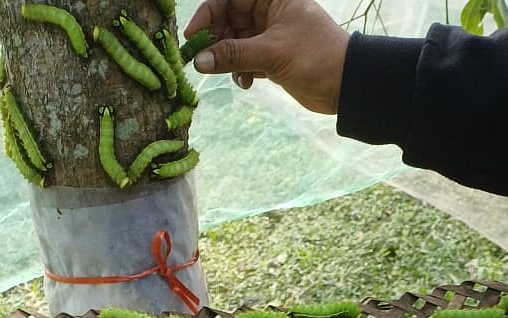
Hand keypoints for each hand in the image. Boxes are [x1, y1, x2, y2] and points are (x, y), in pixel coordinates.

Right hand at [184, 0, 349, 114]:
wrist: (345, 84)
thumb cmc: (315, 56)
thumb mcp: (271, 53)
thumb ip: (233, 55)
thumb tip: (199, 61)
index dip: (208, 14)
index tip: (193, 37)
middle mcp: (269, 11)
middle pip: (228, 20)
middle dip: (217, 41)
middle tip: (206, 61)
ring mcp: (270, 34)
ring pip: (235, 42)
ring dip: (229, 60)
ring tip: (234, 75)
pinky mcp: (272, 57)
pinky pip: (245, 60)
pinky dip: (241, 71)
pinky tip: (247, 83)